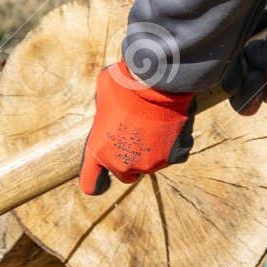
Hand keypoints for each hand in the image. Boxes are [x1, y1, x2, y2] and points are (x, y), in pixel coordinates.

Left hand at [78, 61, 194, 195]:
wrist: (157, 81)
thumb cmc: (125, 83)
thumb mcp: (104, 91)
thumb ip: (104, 106)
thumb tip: (110, 99)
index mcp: (98, 152)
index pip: (91, 184)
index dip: (98, 182)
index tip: (103, 179)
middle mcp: (122, 164)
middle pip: (125, 175)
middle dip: (129, 162)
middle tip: (136, 140)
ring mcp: (149, 163)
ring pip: (151, 164)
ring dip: (153, 149)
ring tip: (156, 123)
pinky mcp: (172, 157)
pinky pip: (174, 156)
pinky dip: (175, 145)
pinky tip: (173, 127)